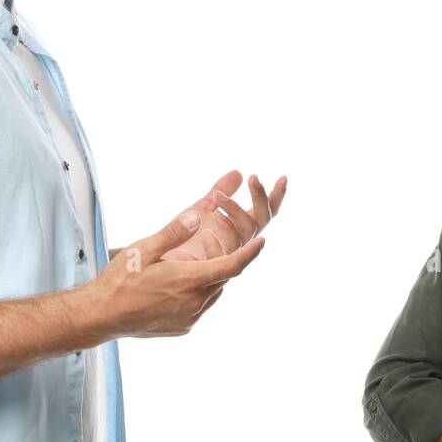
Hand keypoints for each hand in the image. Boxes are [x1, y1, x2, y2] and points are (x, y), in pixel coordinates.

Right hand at [87, 205, 265, 339]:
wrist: (101, 316)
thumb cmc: (120, 281)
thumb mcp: (144, 249)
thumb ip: (174, 232)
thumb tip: (197, 217)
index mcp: (189, 281)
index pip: (232, 265)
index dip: (251, 253)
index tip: (262, 241)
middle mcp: (194, 303)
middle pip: (222, 278)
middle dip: (224, 261)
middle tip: (216, 246)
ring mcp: (189, 318)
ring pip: (213, 293)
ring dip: (210, 278)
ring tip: (195, 265)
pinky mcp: (183, 328)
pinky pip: (200, 308)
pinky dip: (198, 294)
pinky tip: (181, 286)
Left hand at [160, 170, 286, 261]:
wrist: (158, 265)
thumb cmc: (181, 238)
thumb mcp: (200, 209)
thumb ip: (220, 192)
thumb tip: (239, 172)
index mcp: (239, 227)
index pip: (264, 212)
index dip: (275, 196)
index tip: (283, 177)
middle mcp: (238, 242)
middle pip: (260, 221)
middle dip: (260, 199)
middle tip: (254, 178)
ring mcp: (226, 255)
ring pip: (243, 234)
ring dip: (235, 212)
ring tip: (217, 197)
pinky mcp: (212, 269)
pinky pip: (224, 253)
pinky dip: (220, 235)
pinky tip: (210, 220)